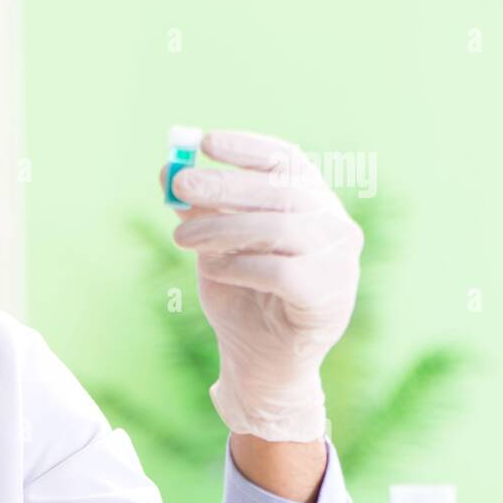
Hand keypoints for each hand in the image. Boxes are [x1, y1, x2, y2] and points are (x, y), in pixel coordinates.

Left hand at [161, 129, 362, 441]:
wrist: (259, 360)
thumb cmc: (240, 295)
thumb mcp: (213, 246)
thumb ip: (198, 210)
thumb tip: (165, 172)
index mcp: (310, 203)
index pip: (287, 160)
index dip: (248, 148)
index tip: (206, 141)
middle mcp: (332, 225)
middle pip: (280, 190)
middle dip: (223, 185)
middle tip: (179, 185)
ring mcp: (337, 261)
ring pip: (278, 228)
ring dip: (221, 228)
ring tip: (181, 239)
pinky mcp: (328, 296)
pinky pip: (279, 272)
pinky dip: (239, 267)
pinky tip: (216, 271)